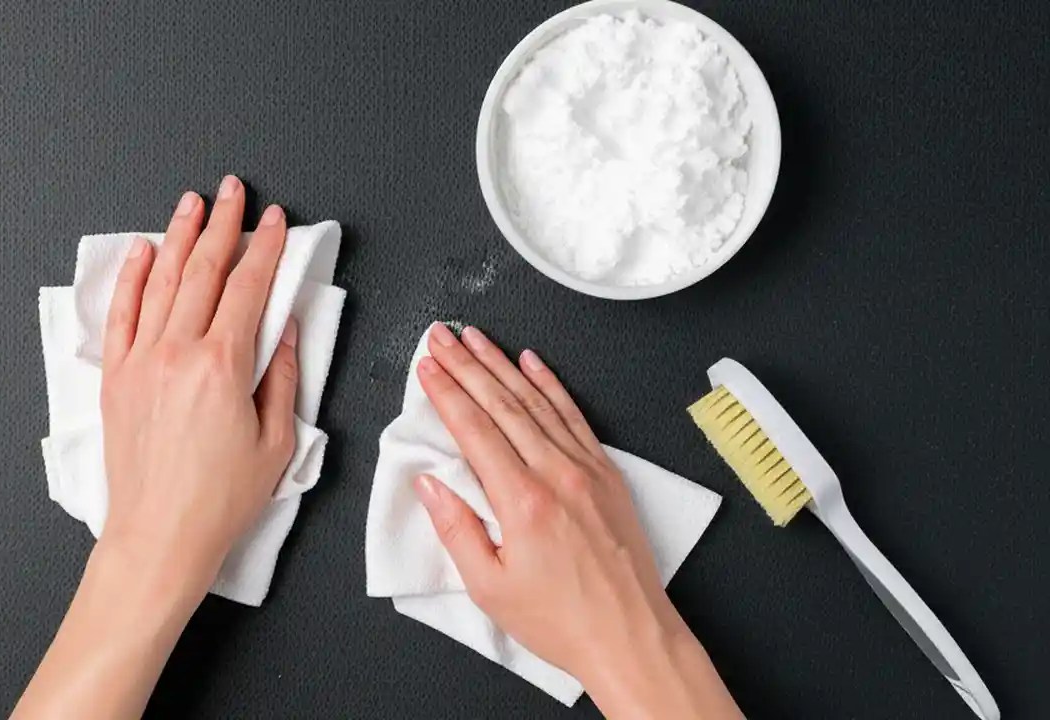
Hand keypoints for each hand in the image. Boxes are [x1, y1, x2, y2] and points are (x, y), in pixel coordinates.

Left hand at [97, 175, 299, 607]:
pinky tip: (143, 252)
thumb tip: (285, 329)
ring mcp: (141, 362)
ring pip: (161, 281)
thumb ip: (283, 376)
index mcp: (222, 366)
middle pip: (203, 271)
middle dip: (224, 225)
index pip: (248, 287)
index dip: (266, 248)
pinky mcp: (117, 378)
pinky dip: (132, 278)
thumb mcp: (277, 441)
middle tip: (234, 191)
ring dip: (179, 236)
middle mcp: (176, 353)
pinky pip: (122, 313)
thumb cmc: (220, 500)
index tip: (276, 221)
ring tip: (192, 203)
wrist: (159, 536)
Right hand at [413, 323, 739, 719]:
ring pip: (536, 402)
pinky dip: (551, 386)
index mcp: (522, 502)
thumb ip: (456, 529)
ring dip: (502, 365)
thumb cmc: (562, 620)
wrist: (630, 636)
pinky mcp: (607, 474)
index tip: (427, 366)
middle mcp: (556, 474)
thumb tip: (430, 485)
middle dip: (467, 365)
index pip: (474, 430)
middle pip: (502, 404)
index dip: (446, 393)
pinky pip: (574, 416)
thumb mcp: (489, 587)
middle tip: (443, 336)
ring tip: (477, 338)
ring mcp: (586, 469)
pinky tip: (532, 363)